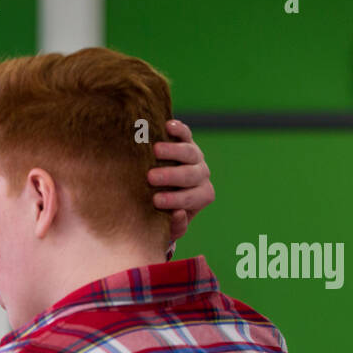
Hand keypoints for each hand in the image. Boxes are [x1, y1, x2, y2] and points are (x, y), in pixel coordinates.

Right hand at [150, 119, 214, 246]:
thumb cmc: (163, 212)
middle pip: (191, 175)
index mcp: (201, 196)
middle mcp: (201, 175)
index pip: (191, 198)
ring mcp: (195, 156)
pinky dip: (179, 129)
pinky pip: (186, 134)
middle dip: (171, 176)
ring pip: (190, 152)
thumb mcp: (170, 225)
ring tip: (155, 151)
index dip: (175, 199)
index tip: (155, 201)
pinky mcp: (186, 140)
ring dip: (173, 151)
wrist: (162, 189)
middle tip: (151, 177)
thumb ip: (175, 227)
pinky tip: (168, 126)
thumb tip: (178, 214)